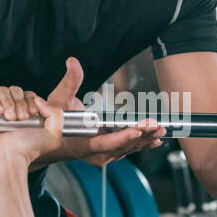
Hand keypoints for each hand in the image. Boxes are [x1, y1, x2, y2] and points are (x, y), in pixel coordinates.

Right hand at [0, 86, 62, 165]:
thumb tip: (40, 100)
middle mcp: (10, 111)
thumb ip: (57, 114)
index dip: (31, 100)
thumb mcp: (54, 136)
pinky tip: (0, 113)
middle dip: (21, 101)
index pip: (28, 94)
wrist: (8, 159)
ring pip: (1, 91)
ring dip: (9, 102)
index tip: (33, 113)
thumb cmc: (26, 152)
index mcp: (25, 114)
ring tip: (11, 118)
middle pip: (15, 90)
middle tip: (22, 118)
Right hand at [49, 57, 165, 166]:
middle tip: (154, 124)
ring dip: (146, 138)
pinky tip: (156, 138)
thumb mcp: (59, 99)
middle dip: (140, 135)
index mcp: (81, 143)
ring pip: (129, 148)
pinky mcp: (114, 151)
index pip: (103, 143)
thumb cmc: (57, 122)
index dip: (120, 138)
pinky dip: (145, 143)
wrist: (59, 139)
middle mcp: (95, 153)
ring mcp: (106, 154)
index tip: (135, 130)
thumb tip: (73, 62)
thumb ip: (69, 82)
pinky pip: (131, 148)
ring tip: (159, 128)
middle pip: (121, 146)